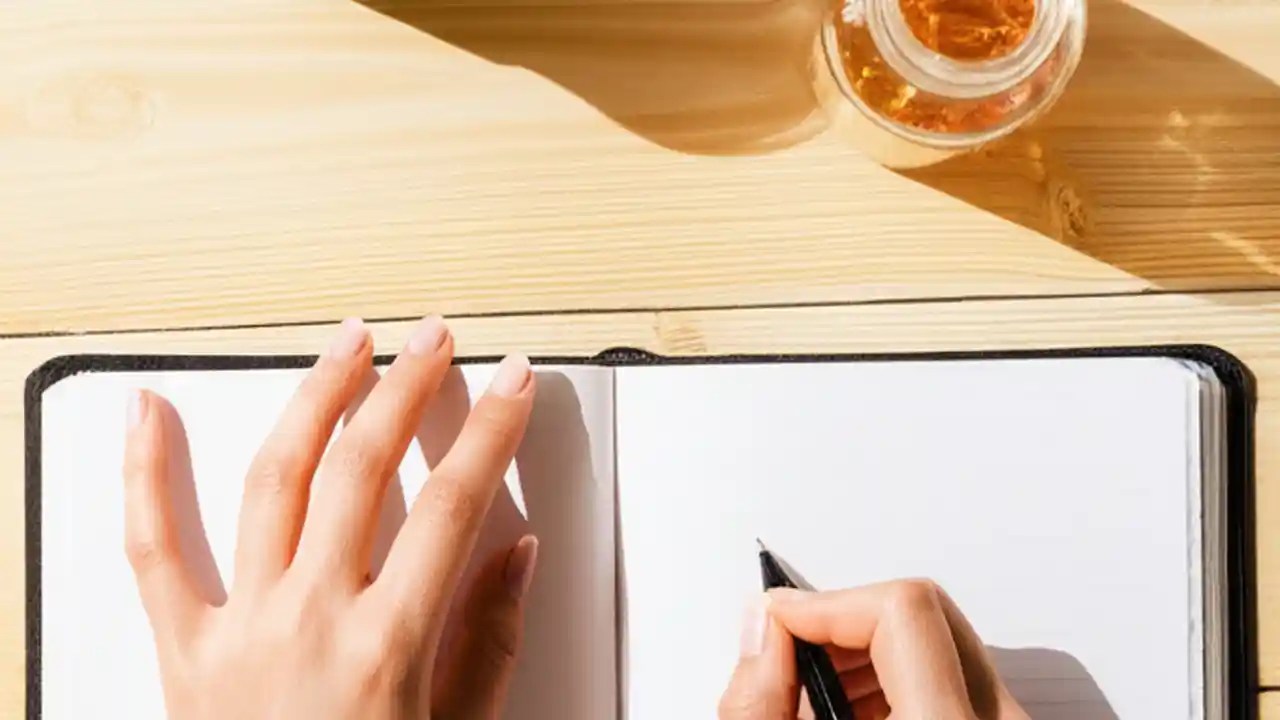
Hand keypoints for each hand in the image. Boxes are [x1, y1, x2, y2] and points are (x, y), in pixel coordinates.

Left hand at [123, 316, 538, 719]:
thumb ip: (491, 640)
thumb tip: (514, 554)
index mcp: (387, 647)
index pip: (455, 503)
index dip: (491, 430)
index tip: (509, 384)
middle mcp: (309, 621)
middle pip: (364, 467)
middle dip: (406, 387)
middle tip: (433, 341)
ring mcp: (239, 627)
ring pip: (275, 477)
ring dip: (314, 396)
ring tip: (345, 344)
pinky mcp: (181, 647)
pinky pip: (149, 550)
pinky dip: (143, 473)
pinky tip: (147, 412)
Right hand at [718, 580, 1028, 719]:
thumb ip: (761, 703)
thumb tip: (761, 629)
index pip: (899, 609)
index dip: (822, 603)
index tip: (779, 620)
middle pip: (925, 611)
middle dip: (843, 621)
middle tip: (794, 652)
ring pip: (944, 640)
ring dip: (869, 651)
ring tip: (822, 698)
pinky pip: (959, 674)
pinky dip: (900, 678)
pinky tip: (861, 710)